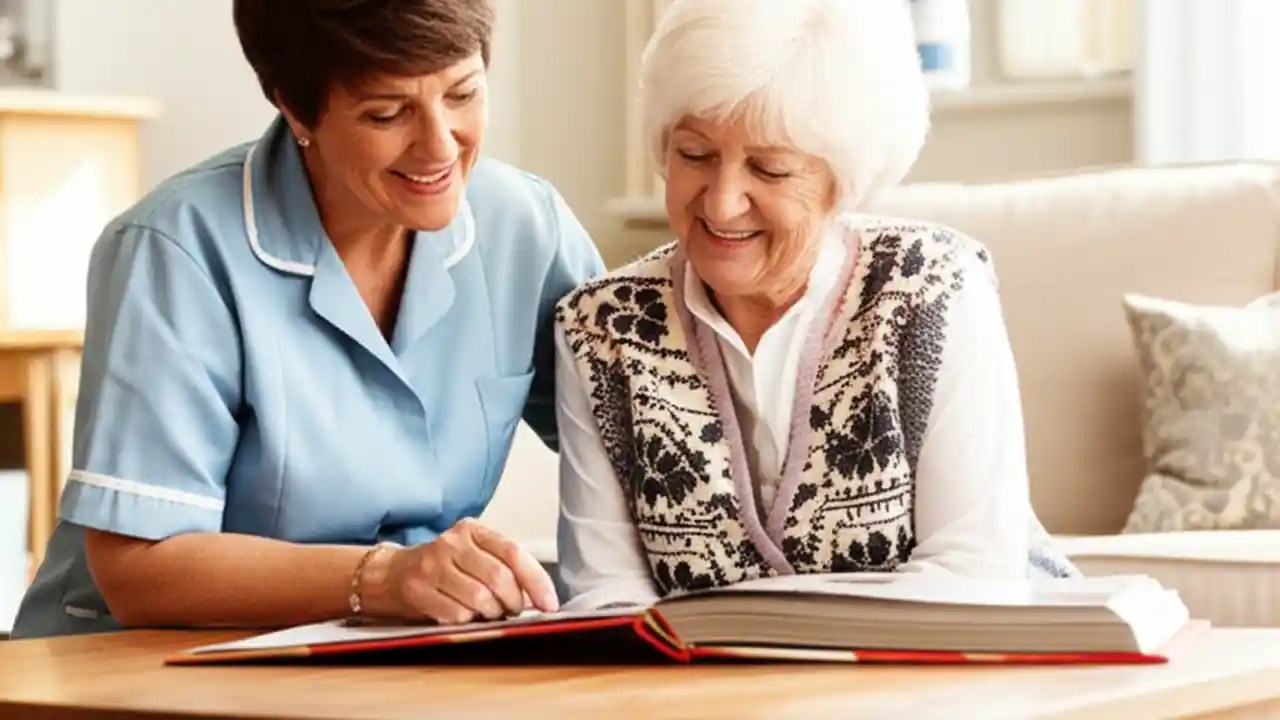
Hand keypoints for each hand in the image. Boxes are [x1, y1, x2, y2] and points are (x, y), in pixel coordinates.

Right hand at [366, 519, 559, 623]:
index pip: (513, 552)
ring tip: (490, 612)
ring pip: (479, 598)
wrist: (393, 573)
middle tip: (515, 610)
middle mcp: (452, 544)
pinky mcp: (418, 590)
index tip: (550, 603)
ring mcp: (432, 566)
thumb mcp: (474, 553)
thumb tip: (540, 596)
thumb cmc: (445, 566)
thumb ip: (505, 566)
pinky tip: (465, 614)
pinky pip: (456, 614)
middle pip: (498, 577)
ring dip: (492, 613)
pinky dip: (468, 620)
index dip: (536, 580)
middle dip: (514, 601)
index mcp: (472, 530)